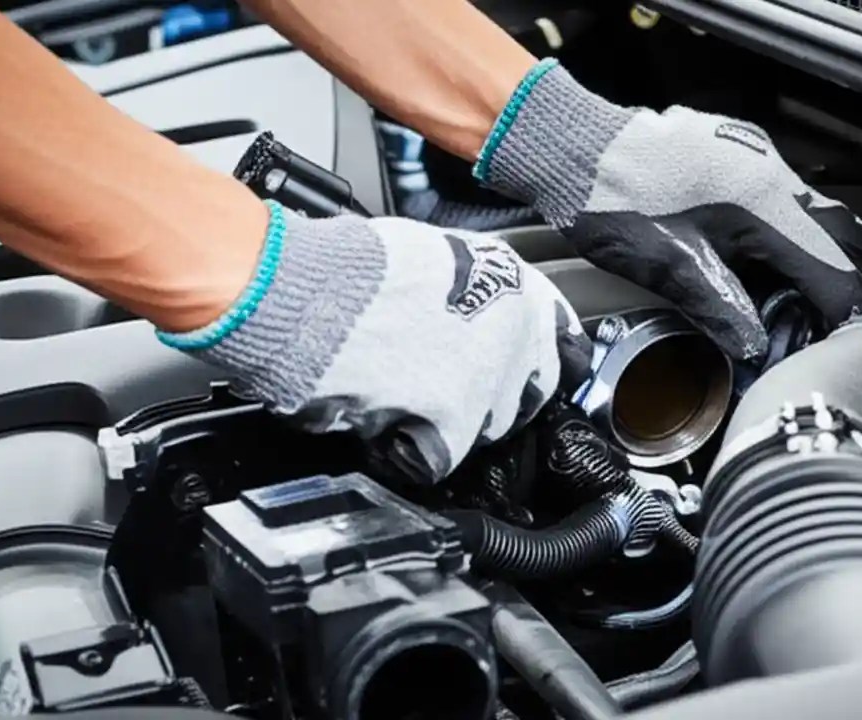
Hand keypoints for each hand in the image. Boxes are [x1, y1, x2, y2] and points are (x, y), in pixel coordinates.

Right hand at [157, 202, 590, 480]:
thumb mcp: (430, 255)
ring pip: (487, 429)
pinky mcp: (451, 422)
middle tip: (443, 390)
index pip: (560, 342)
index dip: (535, 363)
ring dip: (450, 426)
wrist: (301, 290)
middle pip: (526, 394)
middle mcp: (513, 332)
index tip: (528, 376)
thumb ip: (469, 287)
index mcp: (513, 285)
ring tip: (402, 399)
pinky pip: (442, 456)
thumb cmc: (346, 265)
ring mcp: (487, 380)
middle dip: (490, 399)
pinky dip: (413, 451)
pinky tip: (384, 421)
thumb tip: (470, 312)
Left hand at [475, 59, 861, 361]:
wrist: (573, 149)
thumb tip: (754, 347)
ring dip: (815, 254)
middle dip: (843, 278)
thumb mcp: (672, 270)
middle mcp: (771, 172)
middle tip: (835, 320)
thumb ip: (723, 311)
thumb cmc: (614, 203)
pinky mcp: (734, 153)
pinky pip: (780, 196)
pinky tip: (765, 258)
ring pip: (809, 212)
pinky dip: (787, 231)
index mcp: (766, 203)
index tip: (838, 336)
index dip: (841, 307)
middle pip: (835, 232)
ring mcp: (754, 157)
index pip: (832, 264)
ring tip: (803, 297)